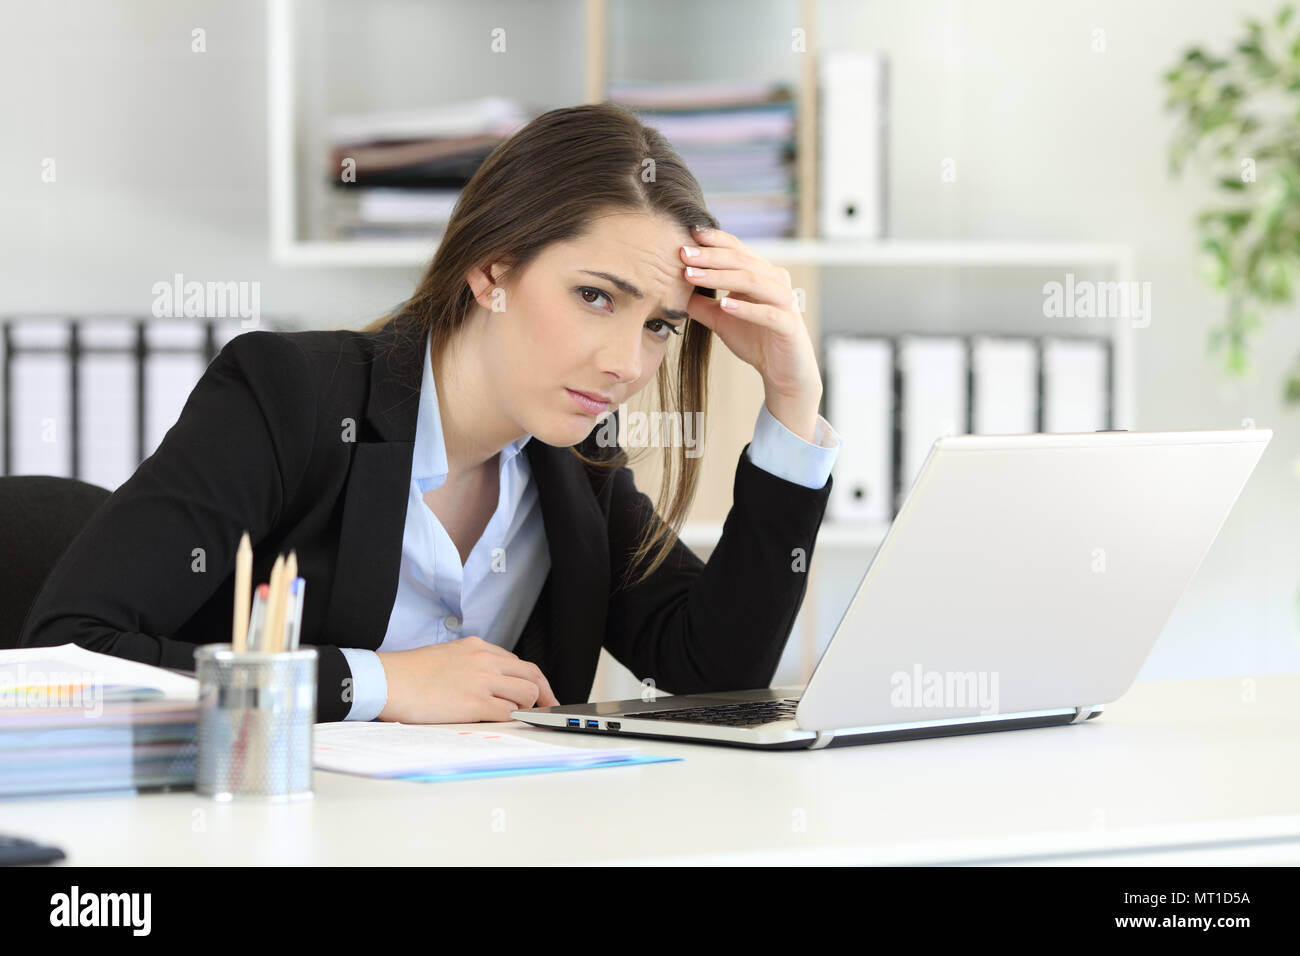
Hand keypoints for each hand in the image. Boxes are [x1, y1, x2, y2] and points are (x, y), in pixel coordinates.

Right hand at [375, 635, 559, 722]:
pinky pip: (508, 713)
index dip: (535, 681)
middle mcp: (484, 660)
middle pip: (531, 675)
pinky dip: (515, 720)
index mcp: (477, 647)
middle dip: (544, 695)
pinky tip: (510, 725)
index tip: (541, 693)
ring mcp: (481, 680)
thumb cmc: (409, 673)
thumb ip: (472, 664)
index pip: (519, 663)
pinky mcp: (474, 703)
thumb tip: (490, 683)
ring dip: (528, 708)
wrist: (387, 680)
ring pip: (526, 694)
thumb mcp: (447, 655)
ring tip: (521, 718)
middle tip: (547, 709)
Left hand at [681, 224, 823, 438]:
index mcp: (761, 274)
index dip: (714, 240)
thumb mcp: (721, 319)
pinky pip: (768, 312)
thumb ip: (701, 304)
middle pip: (742, 260)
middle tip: (683, 254)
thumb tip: (671, 289)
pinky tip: (725, 304)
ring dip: (721, 277)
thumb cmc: (754, 339)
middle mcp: (775, 281)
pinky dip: (746, 308)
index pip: (736, 249)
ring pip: (753, 281)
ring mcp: (784, 301)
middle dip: (710, 256)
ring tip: (694, 276)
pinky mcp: (789, 325)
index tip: (688, 233)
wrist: (783, 371)